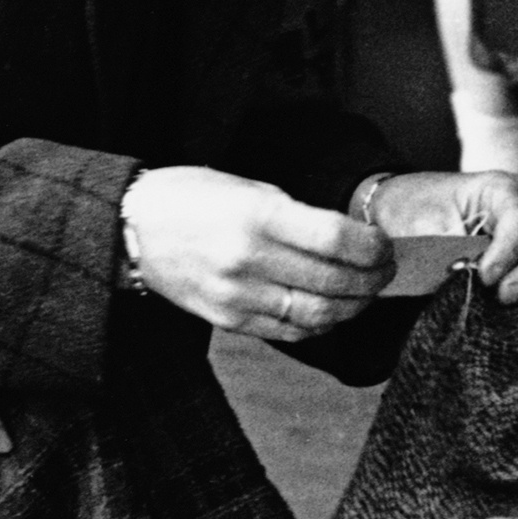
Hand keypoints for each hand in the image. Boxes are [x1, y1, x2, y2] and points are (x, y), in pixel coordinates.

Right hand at [125, 164, 389, 342]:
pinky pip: (289, 332)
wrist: (131, 229)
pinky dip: (320, 325)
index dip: (372, 247)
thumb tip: (350, 239)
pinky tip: (331, 311)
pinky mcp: (229, 320)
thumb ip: (297, 215)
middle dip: (372, 279)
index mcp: (257, 215)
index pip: (336, 238)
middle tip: (386, 271)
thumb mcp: (247, 187)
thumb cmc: (190, 197)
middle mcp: (248, 259)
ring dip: (352, 307)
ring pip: (317, 314)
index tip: (385, 245)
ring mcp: (238, 295)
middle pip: (333, 281)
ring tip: (365, 294)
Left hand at [361, 169, 517, 304]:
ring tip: (499, 302)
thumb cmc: (412, 208)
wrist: (402, 212)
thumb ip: (448, 247)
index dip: (507, 252)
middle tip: (502, 297)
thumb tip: (467, 272)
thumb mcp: (421, 223)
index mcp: (500, 189)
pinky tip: (501, 304)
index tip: (484, 276)